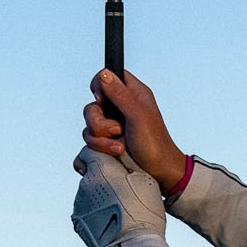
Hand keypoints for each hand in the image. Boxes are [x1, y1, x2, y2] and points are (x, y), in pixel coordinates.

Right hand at [78, 69, 191, 193]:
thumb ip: (120, 94)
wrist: (158, 172)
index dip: (99, 85)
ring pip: (89, 126)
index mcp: (132, 94)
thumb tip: (104, 74)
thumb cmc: (155, 143)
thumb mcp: (139, 115)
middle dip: (99, 122)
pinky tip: (113, 153)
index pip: (108, 76)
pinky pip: (88, 142)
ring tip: (119, 148)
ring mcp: (111, 127)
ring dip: (101, 140)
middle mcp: (120, 108)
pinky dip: (98, 149)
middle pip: (92, 105)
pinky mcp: (105, 144)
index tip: (102, 100)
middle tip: (118, 130)